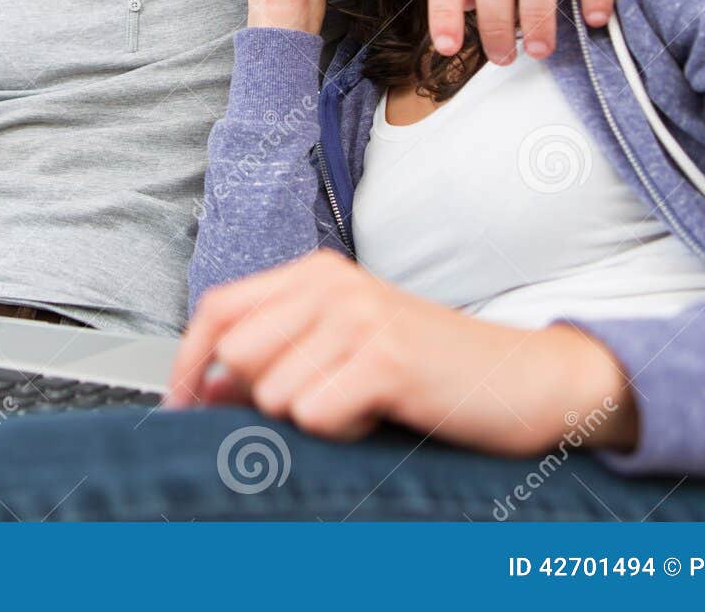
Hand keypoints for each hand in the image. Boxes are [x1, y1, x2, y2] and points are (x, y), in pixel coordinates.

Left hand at [167, 251, 636, 457]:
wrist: (524, 379)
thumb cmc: (429, 369)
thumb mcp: (343, 348)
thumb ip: (274, 356)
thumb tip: (201, 388)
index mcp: (315, 273)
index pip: (217, 308)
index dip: (186, 360)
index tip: (181, 403)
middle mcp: (331, 284)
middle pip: (235, 355)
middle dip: (262, 397)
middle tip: (324, 399)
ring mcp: (358, 317)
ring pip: (271, 393)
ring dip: (311, 417)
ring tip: (361, 402)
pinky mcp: (384, 359)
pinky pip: (312, 415)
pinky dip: (339, 431)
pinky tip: (378, 412)